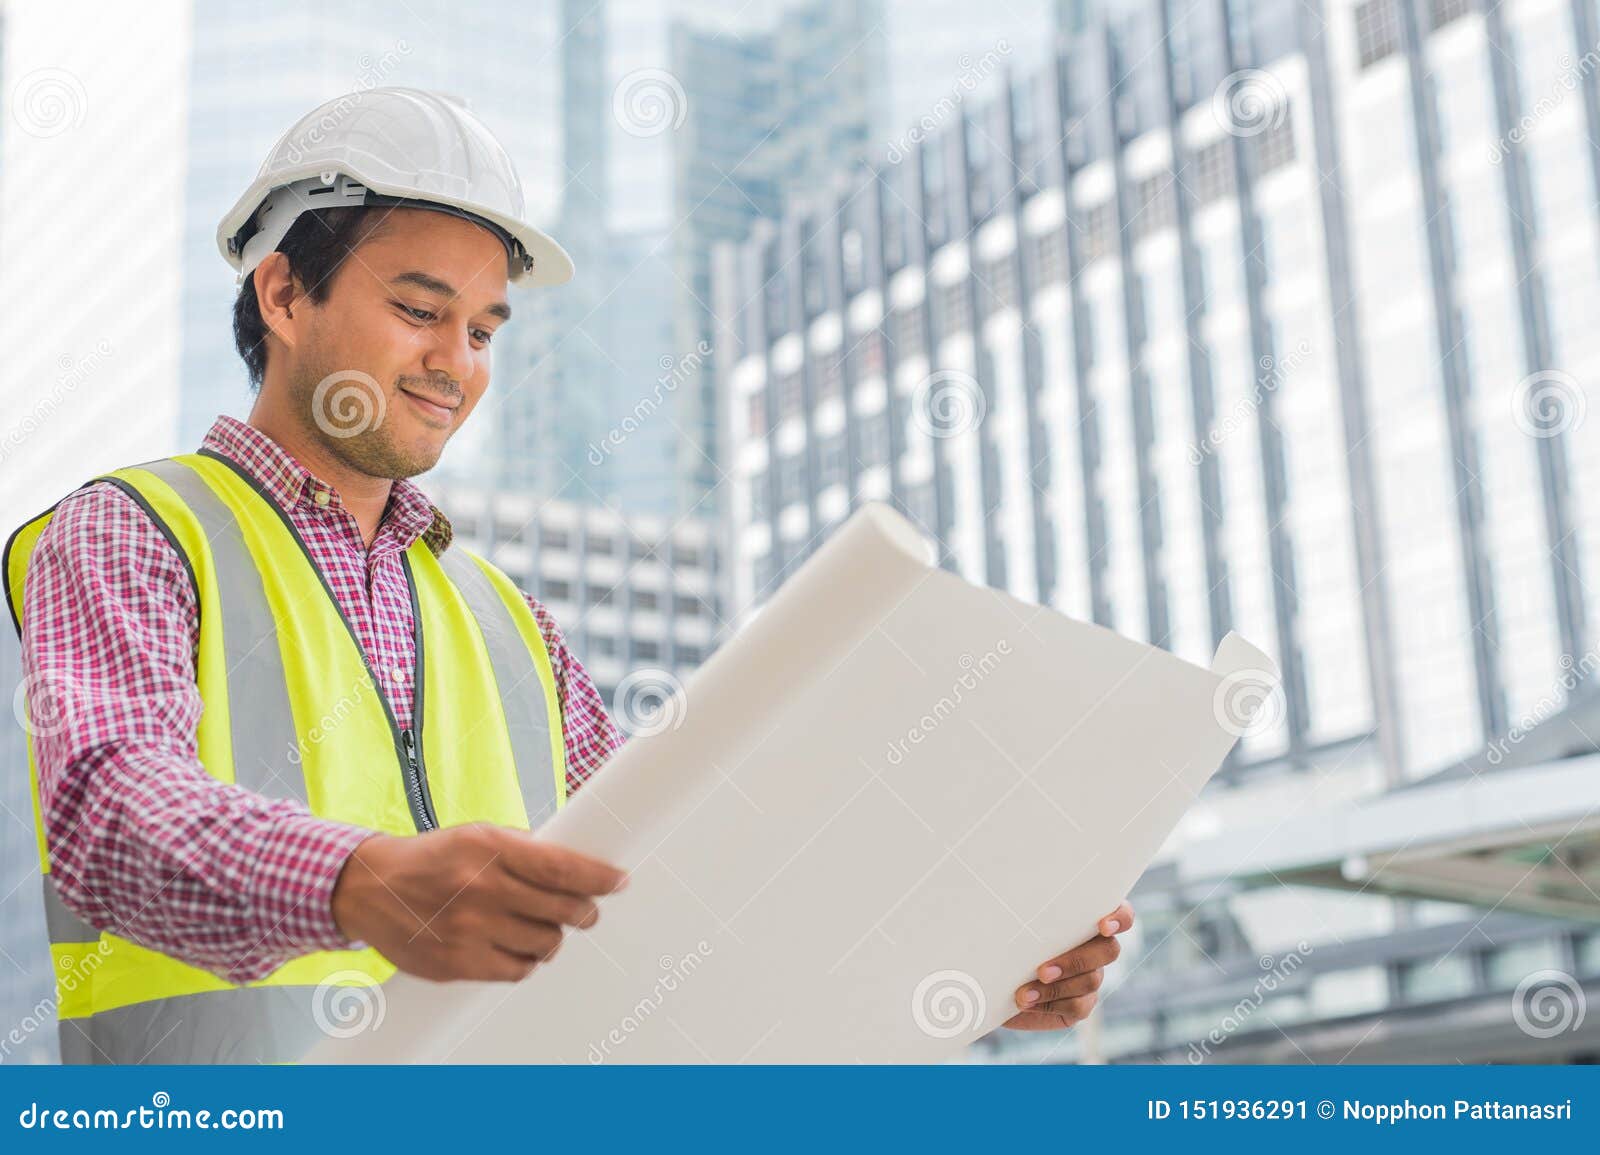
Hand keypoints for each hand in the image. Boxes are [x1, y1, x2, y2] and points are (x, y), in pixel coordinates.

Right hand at [330, 823, 628, 982]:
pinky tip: (518, 946)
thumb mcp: (478, 835)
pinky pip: (517, 970)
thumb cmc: (432, 859)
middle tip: (586, 910)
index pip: (563, 868)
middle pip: (562, 909)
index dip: (599, 878)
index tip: (619, 881)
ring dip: (553, 936)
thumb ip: (525, 851)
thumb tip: (579, 868)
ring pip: (545, 943)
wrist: (371, 889)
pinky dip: (526, 960)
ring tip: (541, 925)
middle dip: (584, 911)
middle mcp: (480, 889)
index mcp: (489, 849)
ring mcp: (468, 930)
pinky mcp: (456, 964)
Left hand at [1004, 901, 1133, 1030]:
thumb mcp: (1009, 921)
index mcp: (1084, 919)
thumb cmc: (1002, 939)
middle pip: (1109, 950)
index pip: (1121, 914)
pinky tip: (1027, 1002)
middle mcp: (1095, 948)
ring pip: (1091, 980)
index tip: (1103, 926)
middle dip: (1076, 961)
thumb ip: (1023, 912)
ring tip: (1023, 993)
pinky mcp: (1080, 1004)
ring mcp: (1091, 977)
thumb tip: (1011, 903)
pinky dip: (1051, 1004)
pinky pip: (1078, 1006)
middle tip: (1043, 971)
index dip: (1119, 919)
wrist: (992, 978)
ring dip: (1056, 988)